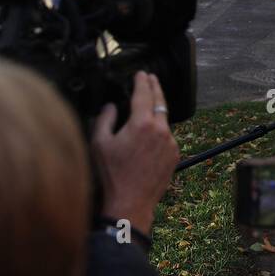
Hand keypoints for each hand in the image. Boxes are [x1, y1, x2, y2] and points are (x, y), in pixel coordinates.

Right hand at [91, 71, 178, 236]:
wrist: (131, 202)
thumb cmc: (112, 175)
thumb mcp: (99, 143)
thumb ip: (104, 119)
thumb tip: (110, 106)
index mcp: (141, 124)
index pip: (143, 94)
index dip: (142, 81)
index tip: (141, 74)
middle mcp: (160, 130)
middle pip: (160, 102)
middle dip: (155, 88)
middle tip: (151, 78)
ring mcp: (170, 143)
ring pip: (164, 120)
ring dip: (156, 112)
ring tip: (148, 105)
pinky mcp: (175, 154)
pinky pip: (167, 137)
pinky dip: (159, 131)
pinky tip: (150, 133)